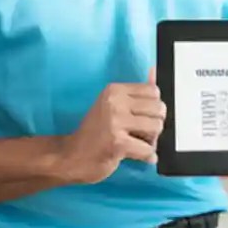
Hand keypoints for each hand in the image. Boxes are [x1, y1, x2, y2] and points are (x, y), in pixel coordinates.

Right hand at [60, 67, 165, 183]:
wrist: (69, 156)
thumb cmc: (94, 133)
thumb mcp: (112, 106)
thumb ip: (136, 92)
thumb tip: (154, 71)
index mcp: (114, 90)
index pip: (153, 91)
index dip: (152, 108)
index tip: (140, 117)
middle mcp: (115, 102)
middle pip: (158, 109)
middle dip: (154, 125)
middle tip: (139, 133)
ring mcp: (115, 122)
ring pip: (156, 127)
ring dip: (150, 141)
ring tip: (135, 143)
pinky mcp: (118, 143)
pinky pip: (148, 149)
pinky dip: (146, 156)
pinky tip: (134, 155)